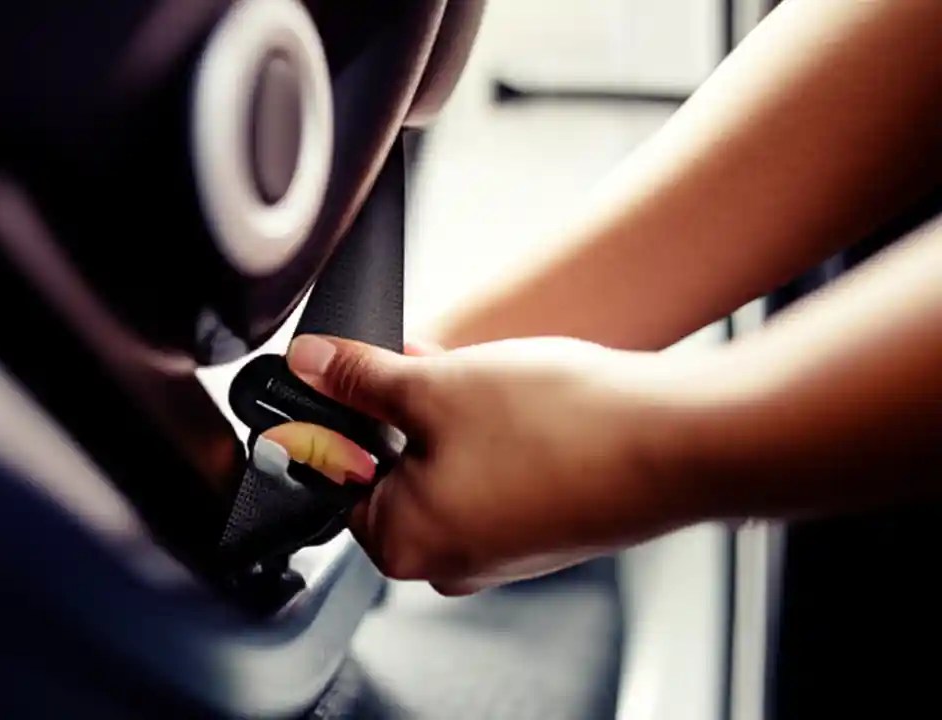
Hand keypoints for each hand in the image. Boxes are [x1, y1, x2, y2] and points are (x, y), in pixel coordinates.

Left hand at [284, 334, 704, 594]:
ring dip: (448, 414)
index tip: (355, 373)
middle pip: (393, 470)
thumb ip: (359, 379)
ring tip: (477, 371)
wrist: (675, 444)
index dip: (342, 415)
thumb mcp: (434, 385)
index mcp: (404, 545)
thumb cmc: (558, 430)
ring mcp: (499, 550)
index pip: (336, 478)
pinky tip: (516, 395)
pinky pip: (493, 475)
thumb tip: (310, 365)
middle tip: (420, 360)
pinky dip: (492, 435)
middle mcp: (448, 562)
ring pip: (446, 466)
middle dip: (400, 408)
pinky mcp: (541, 528)